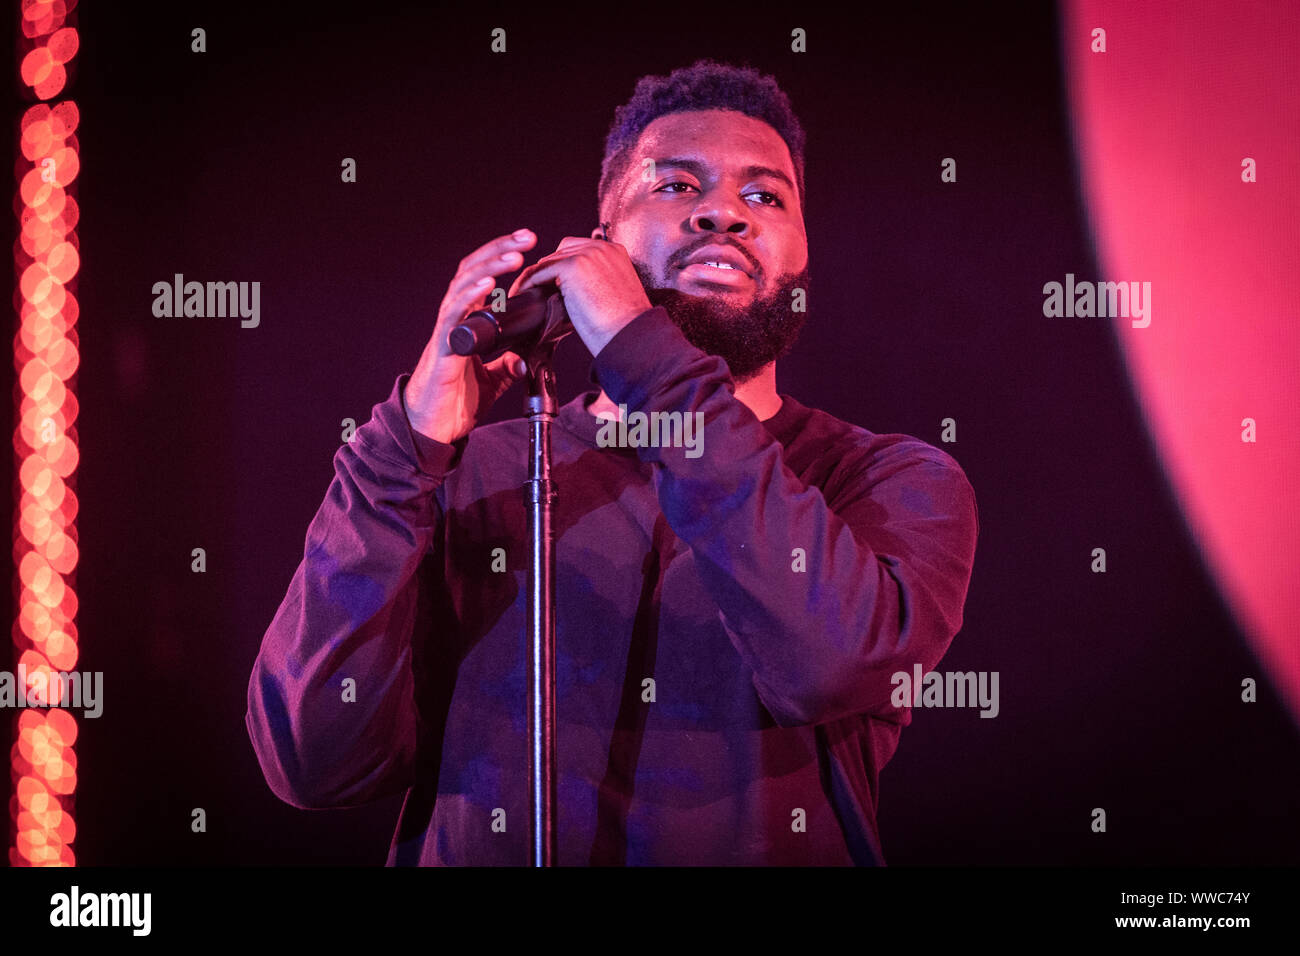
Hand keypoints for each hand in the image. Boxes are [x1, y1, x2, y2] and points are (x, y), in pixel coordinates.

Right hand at [403, 229, 537, 444]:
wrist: (431, 431)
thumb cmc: (453, 403)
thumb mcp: (491, 382)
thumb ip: (505, 367)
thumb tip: (524, 360)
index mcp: (466, 323)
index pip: (482, 277)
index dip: (501, 257)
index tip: (529, 243)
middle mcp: (454, 320)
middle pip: (474, 272)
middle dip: (500, 250)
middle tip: (528, 236)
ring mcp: (447, 331)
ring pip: (464, 287)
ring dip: (490, 267)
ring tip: (515, 255)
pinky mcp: (443, 349)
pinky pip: (454, 316)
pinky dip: (471, 297)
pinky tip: (488, 285)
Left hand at [509, 237, 651, 357]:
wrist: (631, 338)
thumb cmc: (624, 327)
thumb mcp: (612, 295)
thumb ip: (594, 283)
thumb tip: (565, 290)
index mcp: (615, 252)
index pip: (577, 250)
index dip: (560, 268)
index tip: (548, 286)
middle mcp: (602, 247)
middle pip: (560, 251)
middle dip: (547, 271)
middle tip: (533, 292)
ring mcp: (588, 254)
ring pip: (548, 261)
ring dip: (535, 279)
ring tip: (524, 296)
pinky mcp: (574, 266)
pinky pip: (540, 272)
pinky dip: (528, 285)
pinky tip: (523, 298)